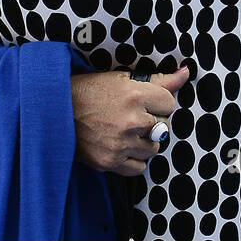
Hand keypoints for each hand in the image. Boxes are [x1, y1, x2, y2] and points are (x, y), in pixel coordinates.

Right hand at [71, 68, 190, 175]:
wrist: (54, 111)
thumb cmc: (88, 91)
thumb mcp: (122, 78)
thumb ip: (159, 80)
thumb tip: (186, 73)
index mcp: (136, 95)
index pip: (170, 103)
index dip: (158, 102)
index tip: (145, 102)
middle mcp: (132, 121)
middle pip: (165, 126)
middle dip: (153, 121)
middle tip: (133, 116)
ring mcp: (121, 144)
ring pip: (155, 148)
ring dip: (146, 141)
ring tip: (128, 131)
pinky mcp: (110, 162)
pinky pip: (140, 167)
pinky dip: (135, 159)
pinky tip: (123, 147)